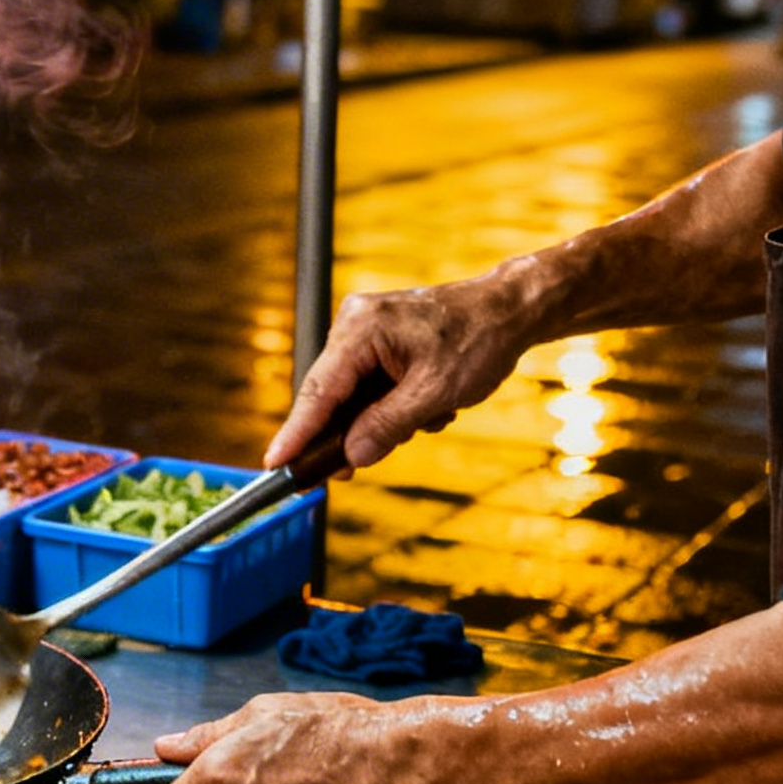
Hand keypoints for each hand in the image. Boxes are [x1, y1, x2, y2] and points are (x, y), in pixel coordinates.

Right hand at [265, 267, 542, 471]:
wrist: (507, 310)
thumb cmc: (478, 341)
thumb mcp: (435, 392)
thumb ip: (388, 425)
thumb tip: (351, 457)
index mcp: (362, 329)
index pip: (319, 390)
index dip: (296, 432)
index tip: (275, 464)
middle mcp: (354, 324)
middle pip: (330, 395)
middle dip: (349, 433)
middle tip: (348, 473)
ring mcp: (364, 329)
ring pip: (353, 395)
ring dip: (384, 418)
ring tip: (432, 415)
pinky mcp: (378, 339)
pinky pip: (369, 385)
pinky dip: (393, 404)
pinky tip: (430, 405)